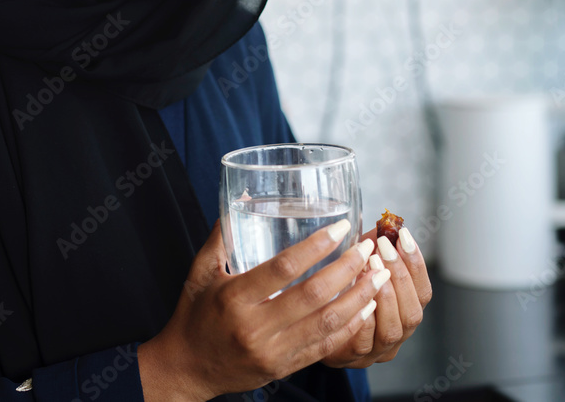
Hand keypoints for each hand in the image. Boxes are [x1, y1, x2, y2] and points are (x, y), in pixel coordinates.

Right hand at [138, 218, 388, 400]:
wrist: (186, 368)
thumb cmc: (193, 314)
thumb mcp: (201, 272)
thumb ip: (222, 236)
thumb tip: (243, 197)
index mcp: (234, 297)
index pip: (283, 268)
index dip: (317, 246)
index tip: (340, 229)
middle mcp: (255, 326)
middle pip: (313, 295)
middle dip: (347, 269)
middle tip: (367, 249)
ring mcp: (272, 351)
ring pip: (327, 323)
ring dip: (358, 297)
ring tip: (378, 275)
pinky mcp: (283, 367)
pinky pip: (325, 347)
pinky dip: (350, 326)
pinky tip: (366, 307)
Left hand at [320, 225, 431, 367]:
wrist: (308, 331)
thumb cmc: (338, 292)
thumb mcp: (357, 268)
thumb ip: (372, 250)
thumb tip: (382, 223)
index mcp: (404, 311)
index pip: (423, 292)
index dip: (416, 263)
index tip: (403, 235)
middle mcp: (396, 334)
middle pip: (412, 312)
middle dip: (399, 276)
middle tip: (382, 247)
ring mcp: (375, 350)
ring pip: (391, 330)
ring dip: (382, 296)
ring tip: (368, 266)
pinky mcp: (351, 358)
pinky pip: (361, 343)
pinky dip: (361, 319)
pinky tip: (354, 298)